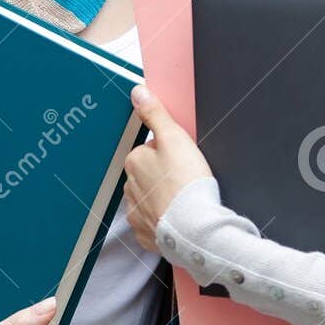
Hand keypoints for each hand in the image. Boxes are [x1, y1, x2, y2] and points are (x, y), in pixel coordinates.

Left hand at [123, 85, 212, 253]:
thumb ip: (155, 113)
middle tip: (187, 180)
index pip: (151, 149)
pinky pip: (154, 222)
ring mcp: (137, 212)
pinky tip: (179, 217)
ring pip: (150, 198)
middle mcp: (130, 187)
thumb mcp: (175, 138)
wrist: (195, 229)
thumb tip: (138, 91)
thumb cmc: (187, 183)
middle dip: (164, 175)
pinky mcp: (146, 234)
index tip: (184, 160)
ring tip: (185, 201)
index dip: (171, 152)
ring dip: (163, 198)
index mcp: (134, 162)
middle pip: (149, 174)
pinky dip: (165, 220)